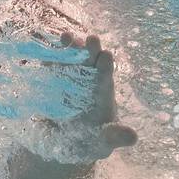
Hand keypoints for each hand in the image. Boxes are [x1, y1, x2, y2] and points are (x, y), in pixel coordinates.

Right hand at [38, 32, 137, 162]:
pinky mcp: (54, 82)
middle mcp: (89, 81)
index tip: (106, 55)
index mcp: (103, 93)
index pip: (105, 77)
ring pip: (70, 59)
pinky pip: (51, 67)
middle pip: (90, 62)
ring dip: (68, 48)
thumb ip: (116, 136)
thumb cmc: (94, 141)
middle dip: (90, 50)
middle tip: (91, 38)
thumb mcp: (105, 141)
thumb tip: (133, 138)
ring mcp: (70, 79)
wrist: (70, 143)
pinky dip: (49, 58)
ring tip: (65, 36)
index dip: (105, 66)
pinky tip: (45, 48)